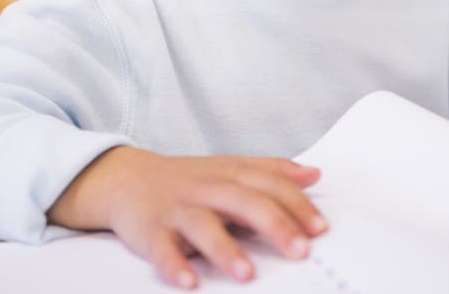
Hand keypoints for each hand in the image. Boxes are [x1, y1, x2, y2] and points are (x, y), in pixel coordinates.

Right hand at [52, 147, 328, 288]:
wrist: (128, 178)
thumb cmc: (189, 178)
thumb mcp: (230, 167)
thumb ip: (272, 171)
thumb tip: (313, 175)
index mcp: (229, 173)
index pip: (268, 184)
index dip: (296, 204)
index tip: (320, 228)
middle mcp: (206, 189)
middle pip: (243, 201)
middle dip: (273, 224)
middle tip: (300, 250)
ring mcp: (178, 210)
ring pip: (203, 225)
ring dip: (225, 249)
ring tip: (247, 274)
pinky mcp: (151, 232)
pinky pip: (162, 250)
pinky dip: (175, 265)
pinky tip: (190, 281)